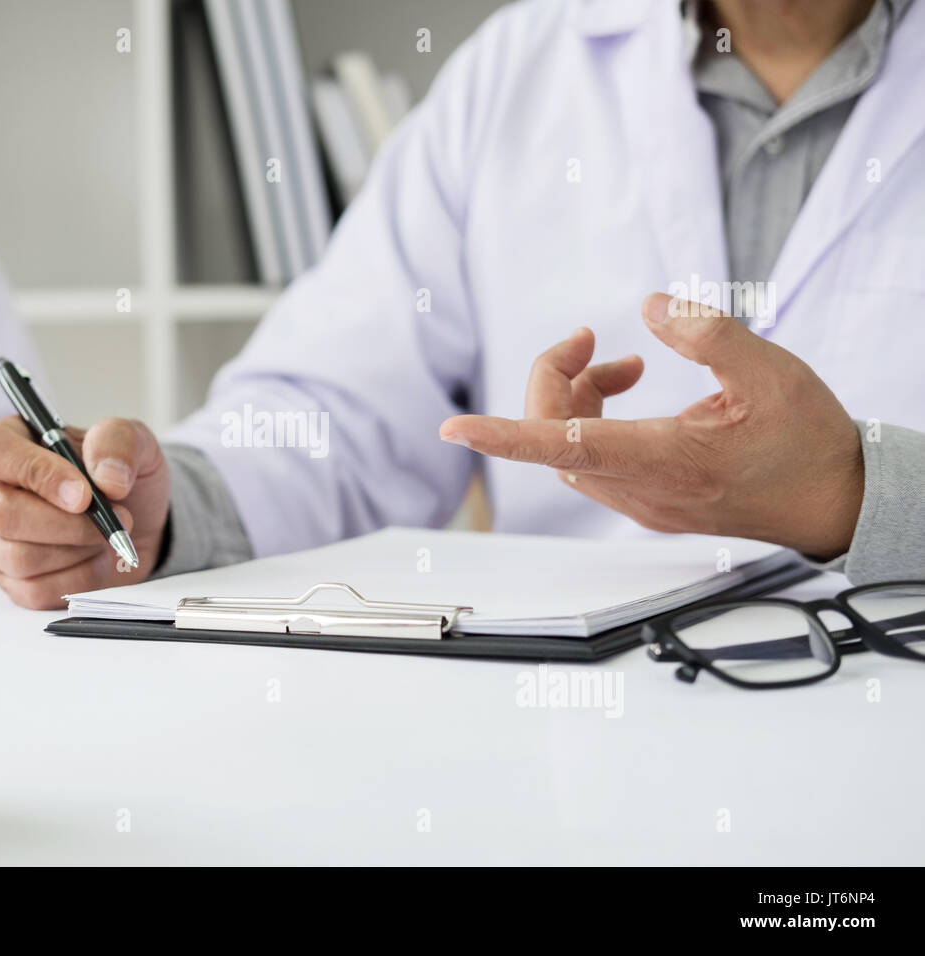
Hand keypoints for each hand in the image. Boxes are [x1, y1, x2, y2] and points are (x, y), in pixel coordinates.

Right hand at [0, 416, 169, 608]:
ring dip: (79, 549)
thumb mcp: (135, 441)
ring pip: (22, 557)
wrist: (138, 522)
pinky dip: (80, 577)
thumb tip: (108, 479)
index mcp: (10, 441)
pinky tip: (95, 558)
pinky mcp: (12, 580)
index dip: (37, 473)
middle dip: (68, 524)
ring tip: (105, 535)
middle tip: (114, 518)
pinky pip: (37, 590)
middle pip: (3, 514)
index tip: (84, 494)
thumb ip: (120, 441)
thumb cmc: (120, 475)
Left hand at [440, 293, 864, 557]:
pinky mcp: (649, 503)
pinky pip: (593, 462)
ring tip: (620, 365)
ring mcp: (643, 503)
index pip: (565, 446)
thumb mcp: (770, 372)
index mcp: (668, 462)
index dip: (504, 436)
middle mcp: (644, 491)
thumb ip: (706, 333)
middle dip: (554, 381)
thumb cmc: (808, 442)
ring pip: (569, 452)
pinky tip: (629, 393)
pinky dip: (593, 422)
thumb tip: (651, 306)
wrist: (838, 503)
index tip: (455, 428)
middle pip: (555, 439)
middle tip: (587, 341)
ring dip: (575, 400)